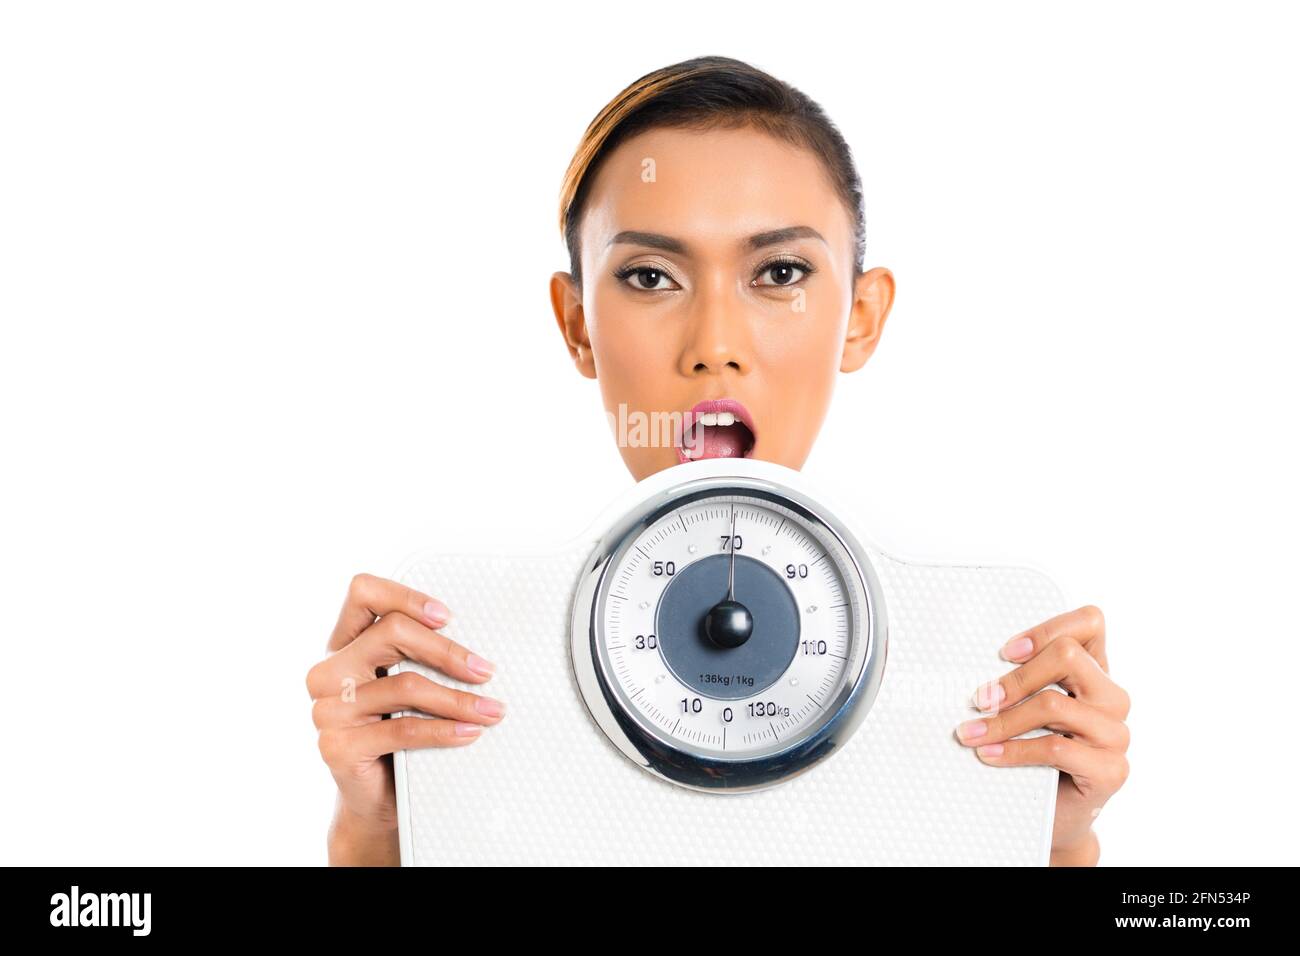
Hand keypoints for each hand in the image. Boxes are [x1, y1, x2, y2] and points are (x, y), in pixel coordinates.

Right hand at [305, 573, 504, 865]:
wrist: (376, 800)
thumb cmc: (397, 736)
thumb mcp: (404, 689)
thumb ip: (417, 659)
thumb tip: (475, 647)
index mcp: (342, 646)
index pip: (363, 594)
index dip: (405, 596)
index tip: (447, 617)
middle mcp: (328, 672)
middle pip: (390, 632)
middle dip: (447, 650)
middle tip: (485, 670)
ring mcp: (328, 710)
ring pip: (405, 684)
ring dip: (458, 699)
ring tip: (492, 709)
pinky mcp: (337, 746)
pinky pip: (403, 729)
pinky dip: (444, 730)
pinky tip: (471, 731)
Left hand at [953, 604, 1129, 865]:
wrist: (1054, 814)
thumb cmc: (1035, 751)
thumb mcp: (1027, 708)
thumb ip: (1017, 682)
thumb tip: (965, 666)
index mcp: (1095, 670)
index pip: (1089, 622)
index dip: (1046, 629)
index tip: (1005, 652)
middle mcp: (1112, 697)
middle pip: (1067, 656)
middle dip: (1015, 676)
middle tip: (979, 697)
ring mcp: (1116, 733)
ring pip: (1054, 704)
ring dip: (1003, 719)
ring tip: (970, 731)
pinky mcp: (1111, 770)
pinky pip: (1056, 748)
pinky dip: (1014, 749)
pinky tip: (987, 754)